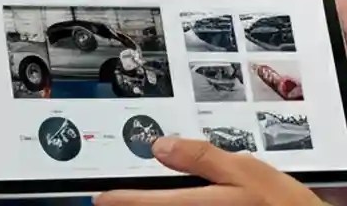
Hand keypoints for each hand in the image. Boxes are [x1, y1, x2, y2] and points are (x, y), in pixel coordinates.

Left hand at [94, 137, 324, 204]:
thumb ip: (201, 158)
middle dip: (139, 203)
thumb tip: (161, 146)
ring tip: (154, 197)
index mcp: (197, 204)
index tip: (101, 196)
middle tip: (126, 196)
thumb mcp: (245, 170)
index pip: (143, 203)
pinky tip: (185, 202)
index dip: (118, 199)